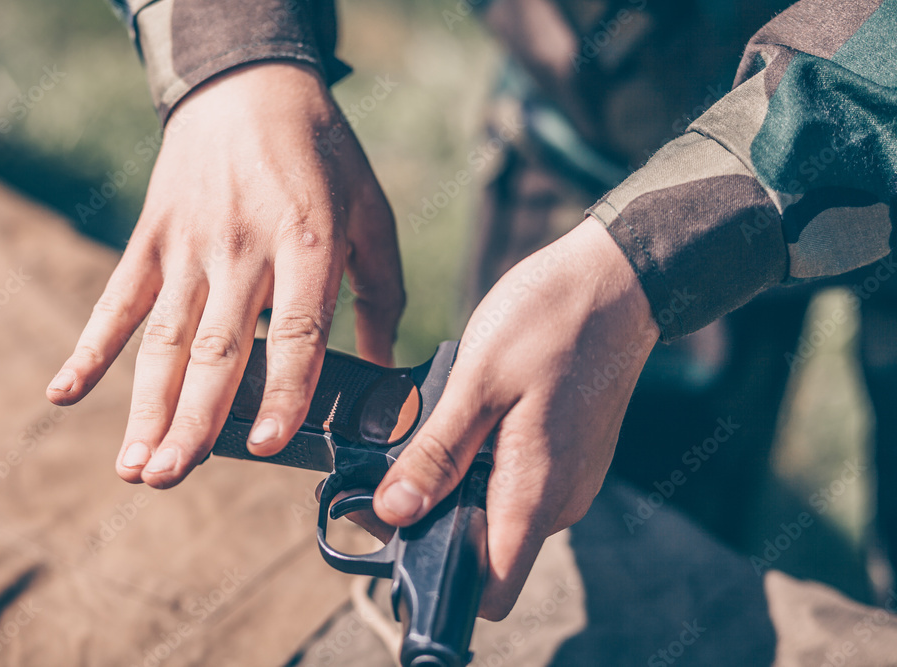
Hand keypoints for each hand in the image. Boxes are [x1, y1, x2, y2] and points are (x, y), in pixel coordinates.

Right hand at [47, 63, 404, 487]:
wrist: (249, 85)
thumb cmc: (322, 156)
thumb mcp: (370, 215)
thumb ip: (381, 295)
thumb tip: (385, 370)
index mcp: (308, 241)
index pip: (297, 330)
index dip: (284, 390)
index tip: (271, 444)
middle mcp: (243, 247)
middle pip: (218, 347)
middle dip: (194, 418)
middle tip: (173, 476)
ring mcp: (189, 243)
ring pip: (165, 338)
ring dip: (146, 405)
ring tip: (134, 466)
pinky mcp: (151, 237)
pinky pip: (118, 299)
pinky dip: (90, 347)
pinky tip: (63, 393)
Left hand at [371, 218, 658, 618]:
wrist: (616, 282)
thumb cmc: (550, 321)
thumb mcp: (478, 381)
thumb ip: (437, 453)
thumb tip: (396, 512)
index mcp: (536, 493)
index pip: (492, 589)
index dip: (441, 577)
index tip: (399, 534)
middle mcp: (559, 500)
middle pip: (488, 550)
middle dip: (438, 519)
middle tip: (401, 463)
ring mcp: (569, 479)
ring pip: (499, 513)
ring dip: (460, 486)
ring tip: (441, 429)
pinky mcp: (569, 457)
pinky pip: (518, 484)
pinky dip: (486, 465)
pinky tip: (474, 419)